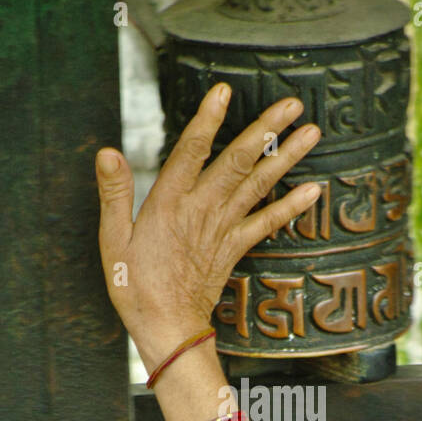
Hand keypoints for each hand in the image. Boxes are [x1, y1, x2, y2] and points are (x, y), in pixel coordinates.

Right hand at [97, 84, 321, 367]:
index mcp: (168, 203)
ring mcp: (223, 228)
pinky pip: (267, 222)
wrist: (166, 330)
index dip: (208, 120)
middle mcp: (201, 210)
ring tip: (311, 132)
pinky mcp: (235, 247)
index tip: (224, 91)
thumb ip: (114, 193)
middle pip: (238, 161)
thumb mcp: (113, 240)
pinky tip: (314, 189)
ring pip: (259, 185)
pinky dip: (291, 206)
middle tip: (292, 103)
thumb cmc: (133, 286)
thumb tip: (107, 151)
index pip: (190, 151)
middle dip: (266, 130)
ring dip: (287, 157)